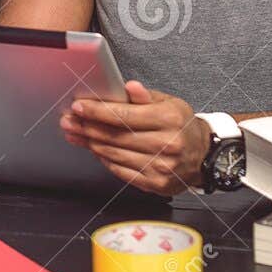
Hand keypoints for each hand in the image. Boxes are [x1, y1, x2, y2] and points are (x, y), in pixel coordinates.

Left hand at [61, 80, 209, 195]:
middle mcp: (167, 144)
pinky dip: (105, 159)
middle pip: (116, 137)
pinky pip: (121, 171)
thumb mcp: (169, 103)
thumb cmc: (182, 125)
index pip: (124, 116)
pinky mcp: (156, 184)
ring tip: (75, 133)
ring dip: (90, 144)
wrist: (203, 155)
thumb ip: (145, 96)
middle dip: (86, 127)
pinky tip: (94, 149)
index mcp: (169, 119)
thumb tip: (128, 87)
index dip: (97, 111)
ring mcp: (162, 167)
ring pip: (115, 155)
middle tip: (68, 121)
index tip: (78, 107)